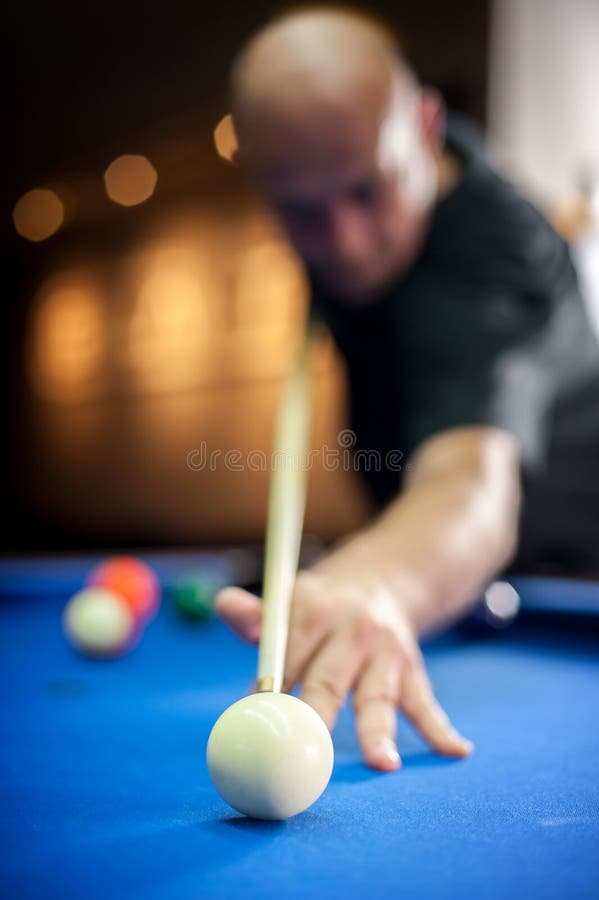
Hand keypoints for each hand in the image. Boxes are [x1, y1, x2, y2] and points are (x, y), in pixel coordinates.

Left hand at [216, 566, 472, 770]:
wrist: (385, 575)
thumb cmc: (320, 604)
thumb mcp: (290, 599)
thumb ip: (257, 614)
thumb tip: (220, 603)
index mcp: (313, 610)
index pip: (288, 652)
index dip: (273, 685)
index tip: (259, 717)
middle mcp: (352, 628)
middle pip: (329, 679)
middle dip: (317, 716)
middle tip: (304, 752)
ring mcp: (385, 650)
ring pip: (378, 695)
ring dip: (380, 730)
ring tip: (383, 765)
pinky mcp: (412, 668)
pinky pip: (425, 701)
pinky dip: (440, 728)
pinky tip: (456, 751)